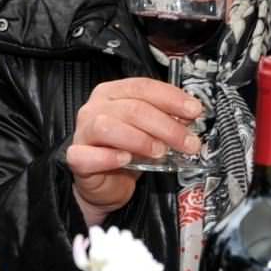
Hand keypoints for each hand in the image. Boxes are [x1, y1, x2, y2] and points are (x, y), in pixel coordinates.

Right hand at [65, 78, 202, 220]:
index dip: (171, 98)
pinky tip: (126, 160)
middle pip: (132, 108)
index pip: (143, 86)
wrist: (107, 184)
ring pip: (108, 126)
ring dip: (140, 139)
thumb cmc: (127, 152)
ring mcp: (83, 132)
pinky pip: (86, 155)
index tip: (194, 111)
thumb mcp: (151, 132)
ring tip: (160, 152)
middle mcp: (95, 108)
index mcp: (113, 93)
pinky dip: (108, 157)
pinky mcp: (76, 157)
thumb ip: (166, 120)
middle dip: (166, 125)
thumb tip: (190, 117)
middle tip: (188, 142)